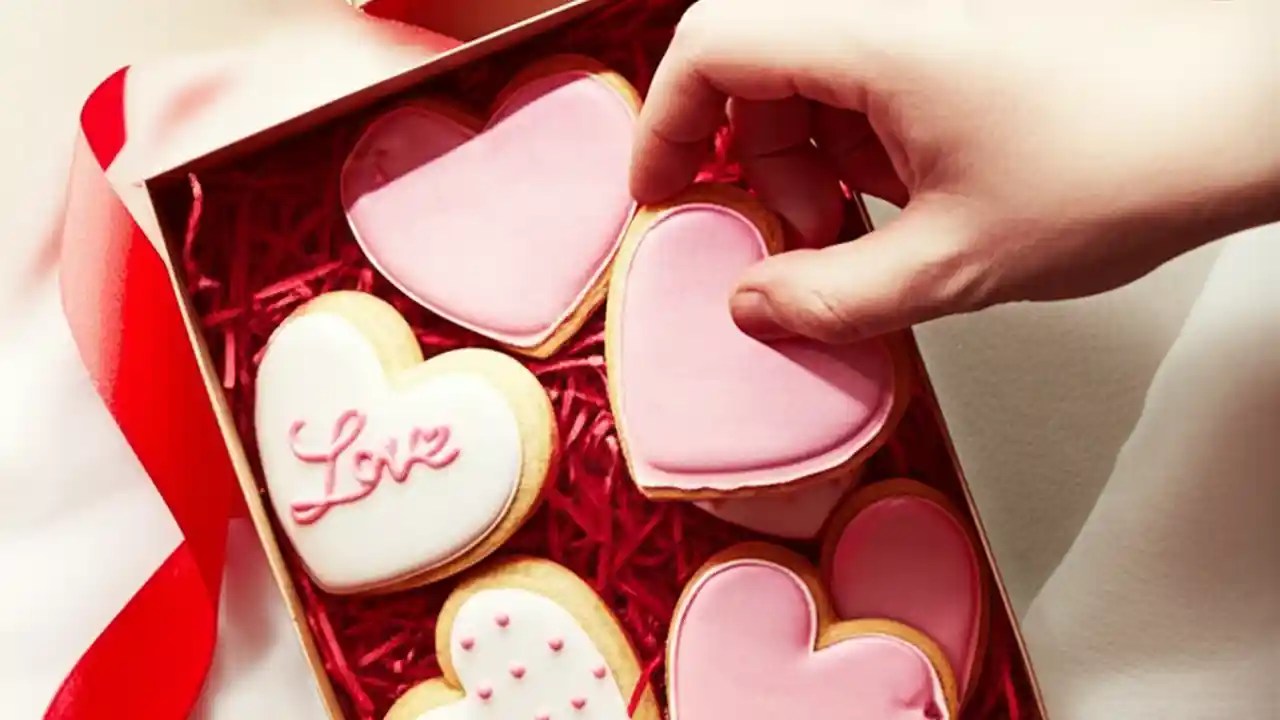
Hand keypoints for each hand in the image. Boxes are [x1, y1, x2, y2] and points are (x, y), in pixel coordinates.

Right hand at [631, 0, 1279, 341]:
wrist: (1247, 108)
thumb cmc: (1128, 157)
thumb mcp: (954, 261)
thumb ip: (830, 297)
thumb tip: (753, 307)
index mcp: (870, 32)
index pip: (710, 48)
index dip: (665, 125)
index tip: (660, 194)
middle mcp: (887, 5)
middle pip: (756, 63)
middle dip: (754, 161)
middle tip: (793, 238)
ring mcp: (925, 14)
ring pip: (812, 71)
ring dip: (813, 157)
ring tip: (864, 227)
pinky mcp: (960, 29)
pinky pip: (868, 72)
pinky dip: (863, 138)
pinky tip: (908, 194)